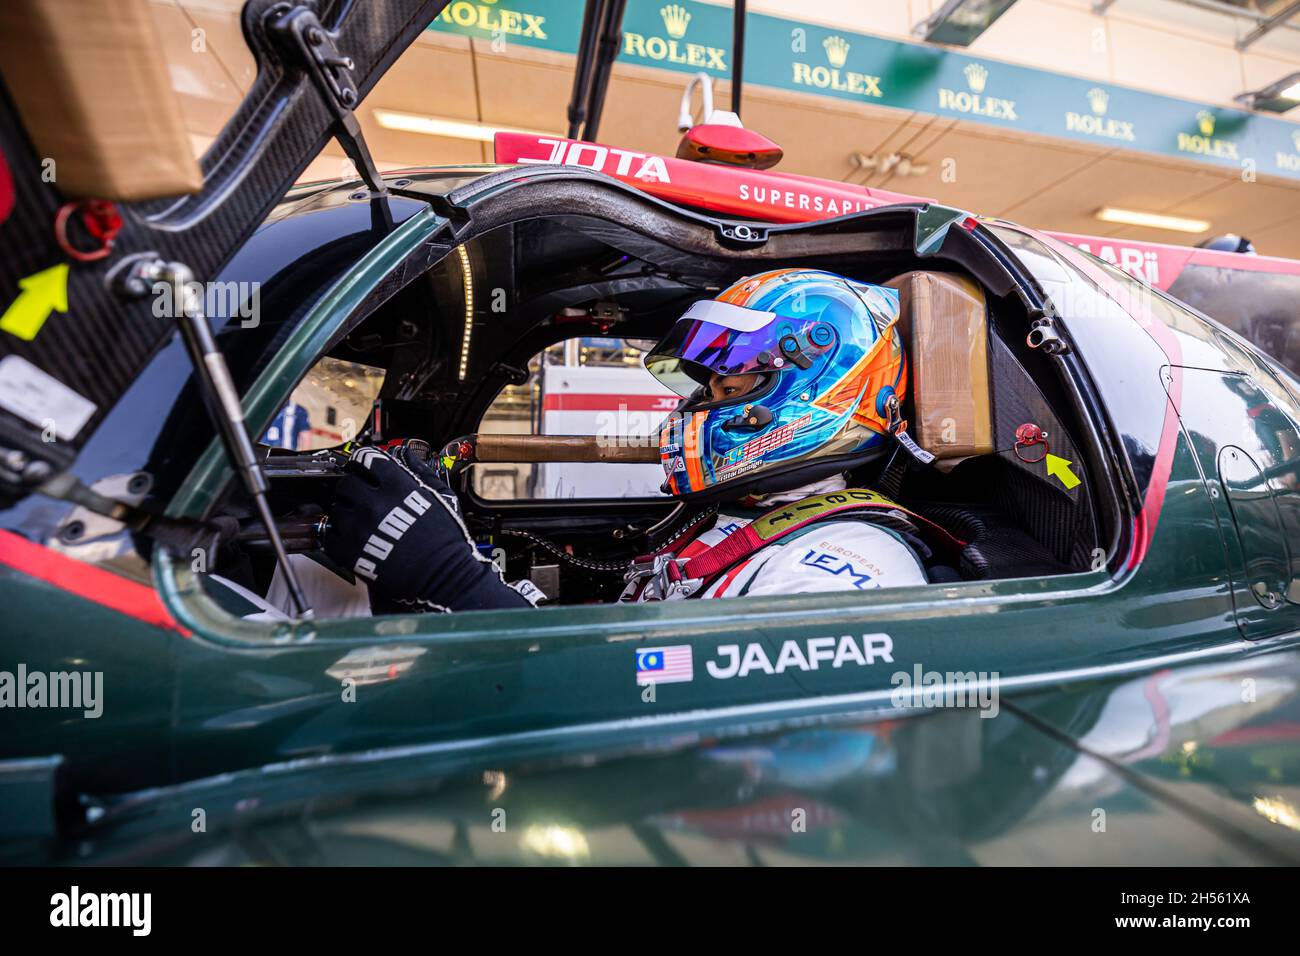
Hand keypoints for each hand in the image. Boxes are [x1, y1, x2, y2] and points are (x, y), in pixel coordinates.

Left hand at [321, 442, 539, 611]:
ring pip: (336, 508)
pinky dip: (338, 535)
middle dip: (354, 487)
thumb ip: (421, 471)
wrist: (442, 577)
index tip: (364, 466)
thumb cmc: (446, 539)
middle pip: (346, 482)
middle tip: (363, 497)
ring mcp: (358, 528)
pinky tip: (354, 538)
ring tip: (362, 522)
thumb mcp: (441, 497)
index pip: (367, 459)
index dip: (365, 461)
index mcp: (397, 486)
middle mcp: (373, 503)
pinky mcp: (348, 551)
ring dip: (346, 511)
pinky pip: (330, 534)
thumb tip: (407, 454)